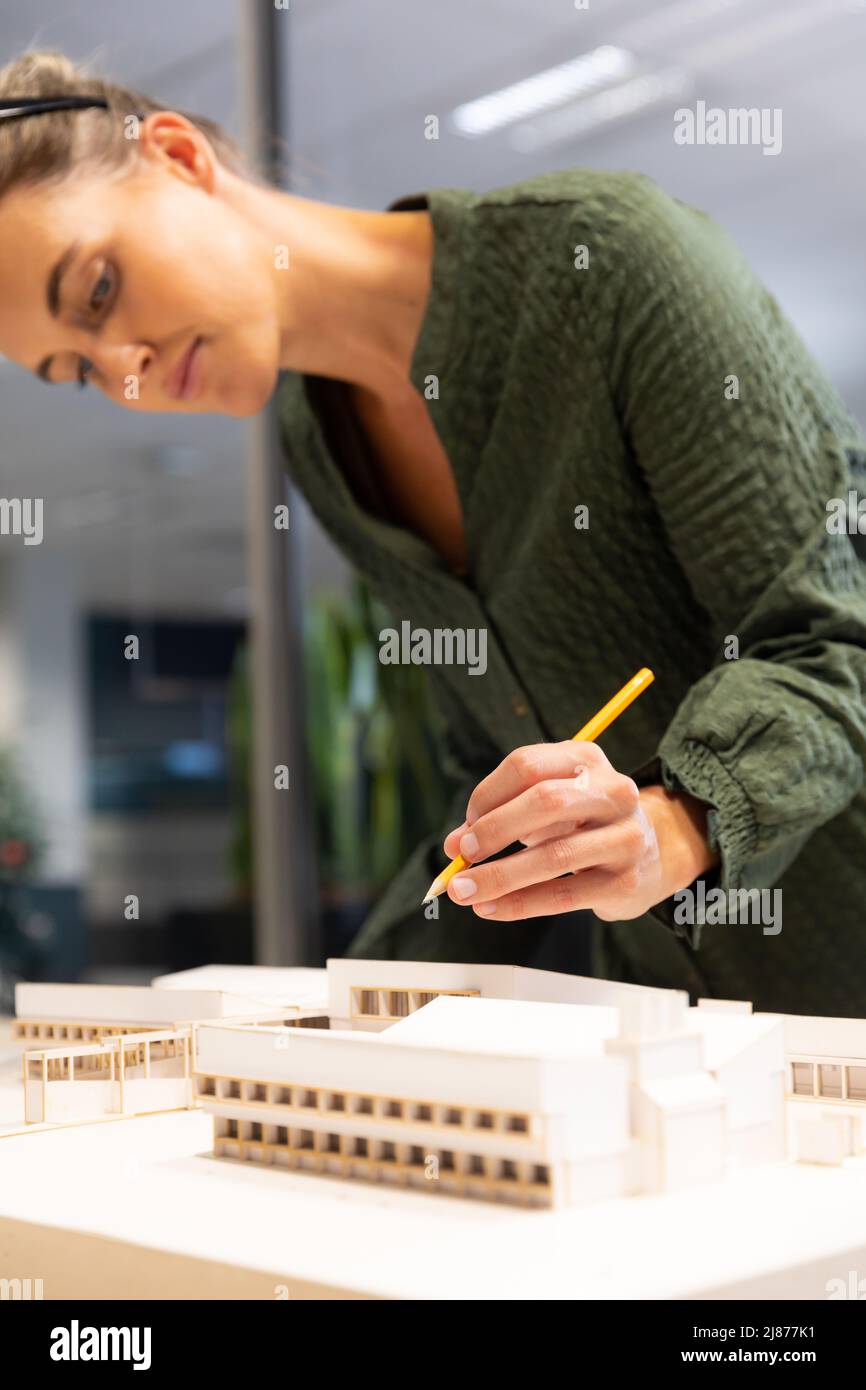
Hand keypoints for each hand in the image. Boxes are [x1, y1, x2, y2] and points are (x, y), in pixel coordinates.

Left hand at [442, 741, 716, 921]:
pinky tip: (490, 908)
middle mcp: (614, 791)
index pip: (527, 765)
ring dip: (500, 876)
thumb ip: (500, 818)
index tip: (465, 826)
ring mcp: (626, 836)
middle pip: (546, 801)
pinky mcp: (625, 881)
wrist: (653, 854)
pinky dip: (519, 904)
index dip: (487, 795)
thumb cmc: (584, 823)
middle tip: (463, 854)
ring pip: (554, 856)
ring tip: (464, 891)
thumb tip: (453, 845)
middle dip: (495, 829)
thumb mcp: (548, 807)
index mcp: (587, 759)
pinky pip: (563, 895)